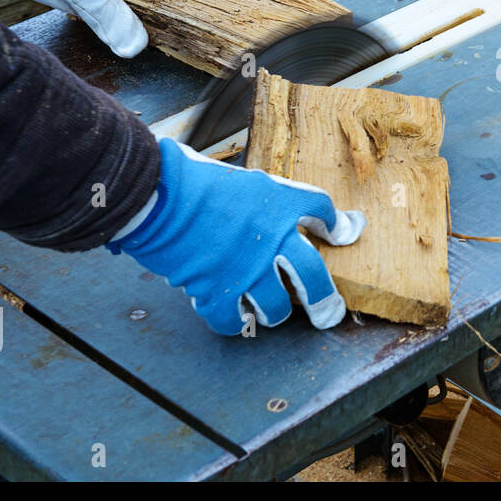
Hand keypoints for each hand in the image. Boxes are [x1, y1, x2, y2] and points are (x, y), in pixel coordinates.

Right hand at [108, 138, 366, 335]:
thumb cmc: (192, 178)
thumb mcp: (242, 178)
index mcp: (279, 204)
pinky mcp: (216, 290)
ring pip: (276, 307)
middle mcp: (271, 240)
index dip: (337, 223)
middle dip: (325, 299)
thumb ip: (265, 198)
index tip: (343, 232)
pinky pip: (232, 321)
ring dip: (276, 312)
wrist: (157, 195)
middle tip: (330, 314)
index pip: (321, 211)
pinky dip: (234, 323)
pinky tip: (234, 318)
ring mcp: (246, 269)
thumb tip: (270, 205)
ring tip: (271, 312)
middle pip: (313, 275)